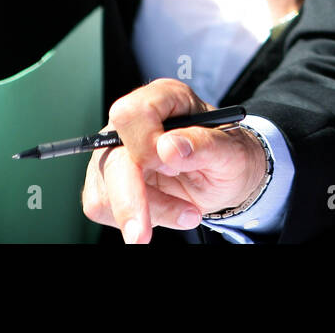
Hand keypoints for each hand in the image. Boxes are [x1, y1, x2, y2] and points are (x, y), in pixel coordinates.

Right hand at [81, 79, 269, 243]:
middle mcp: (134, 123)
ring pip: (104, 190)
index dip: (145, 143)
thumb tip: (169, 147)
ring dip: (146, 212)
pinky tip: (167, 211)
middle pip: (112, 158)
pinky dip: (137, 218)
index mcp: (165, 99)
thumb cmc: (230, 155)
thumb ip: (204, 145)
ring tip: (186, 212)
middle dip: (130, 200)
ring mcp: (117, 152)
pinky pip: (102, 206)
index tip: (171, 166)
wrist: (227, 177)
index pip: (132, 114)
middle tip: (144, 234)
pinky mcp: (108, 181)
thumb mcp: (231, 152)